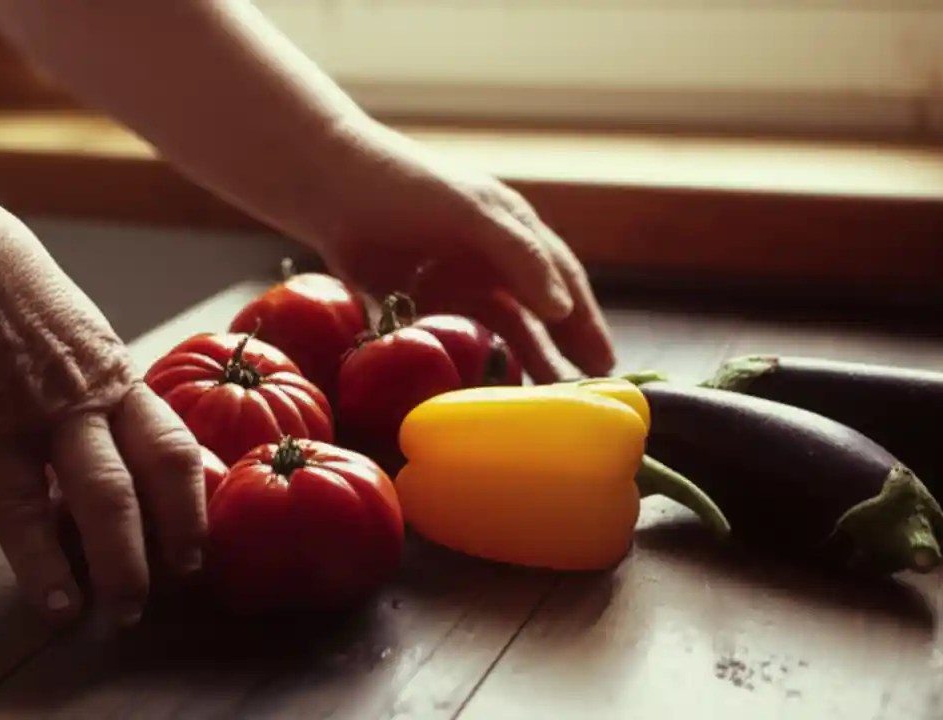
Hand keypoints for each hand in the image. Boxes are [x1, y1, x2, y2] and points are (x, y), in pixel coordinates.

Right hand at [0, 209, 204, 625]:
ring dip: (48, 564)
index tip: (199, 557)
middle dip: (132, 555)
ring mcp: (14, 414)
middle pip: (117, 489)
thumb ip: (97, 426)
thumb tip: (132, 469)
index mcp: (116, 386)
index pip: (172, 451)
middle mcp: (75, 404)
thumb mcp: (75, 357)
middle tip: (140, 606)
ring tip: (64, 611)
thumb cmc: (23, 306)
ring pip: (34, 502)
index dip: (190, 507)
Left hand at [304, 122, 614, 382]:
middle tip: (581, 403)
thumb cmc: (410, 184)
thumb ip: (521, 254)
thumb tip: (561, 309)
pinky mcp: (422, 305)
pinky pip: (457, 342)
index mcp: (517, 233)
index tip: (607, 368)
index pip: (565, 284)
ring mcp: (458, 285)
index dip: (587, 325)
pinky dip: (473, 367)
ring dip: (521, 367)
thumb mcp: (473, 210)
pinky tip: (482, 395)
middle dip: (562, 356)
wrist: (334, 184)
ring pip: (501, 335)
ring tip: (539, 410)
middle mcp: (494, 262)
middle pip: (539, 318)